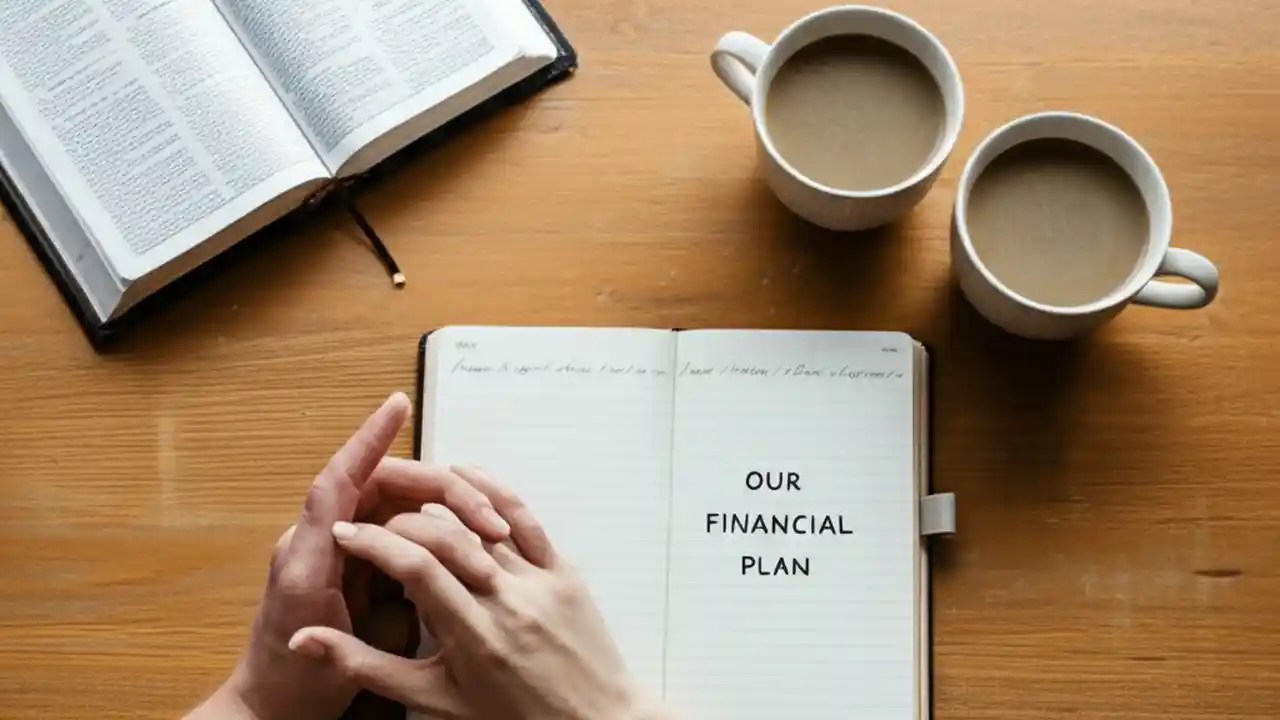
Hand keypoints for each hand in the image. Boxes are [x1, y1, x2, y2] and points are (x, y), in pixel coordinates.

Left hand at [188, 396, 512, 719]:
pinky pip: (416, 537)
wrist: (280, 711)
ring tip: (493, 531)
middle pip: (394, 489)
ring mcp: (358, 557)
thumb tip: (344, 519)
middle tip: (487, 519)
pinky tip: (478, 538)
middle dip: (444, 492)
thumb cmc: (291, 672)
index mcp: (314, 543)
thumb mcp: (304, 616)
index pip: (343, 475)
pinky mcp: (377, 578)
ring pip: (413, 511)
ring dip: (454, 512)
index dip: (370, 437)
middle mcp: (335, 539)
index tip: (397, 405)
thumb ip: (319, 559)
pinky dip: (449, 531)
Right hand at [289, 467, 667, 719]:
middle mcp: (509, 601)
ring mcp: (540, 581)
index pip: (415, 568)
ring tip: (400, 500)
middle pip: (445, 535)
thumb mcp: (435, 699)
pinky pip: (527, 516)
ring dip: (437, 502)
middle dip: (396, 522)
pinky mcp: (563, 570)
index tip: (344, 534)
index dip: (372, 543)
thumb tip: (307, 642)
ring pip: (482, 520)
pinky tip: (463, 475)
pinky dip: (493, 490)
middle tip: (367, 522)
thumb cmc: (513, 716)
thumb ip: (369, 666)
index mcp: (475, 636)